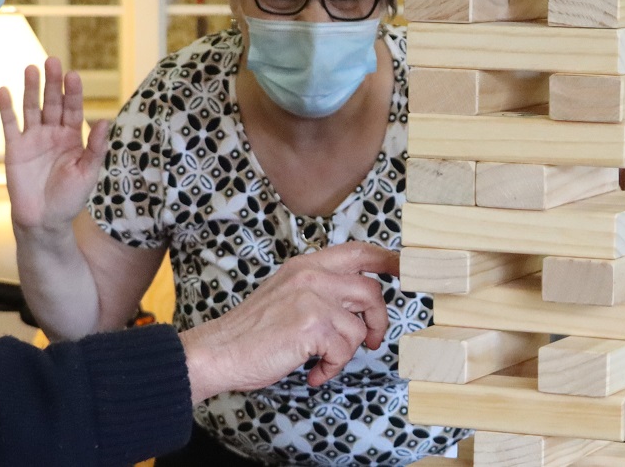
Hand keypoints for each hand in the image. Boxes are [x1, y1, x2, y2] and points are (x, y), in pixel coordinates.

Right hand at [0, 57, 109, 235]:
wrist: (44, 221)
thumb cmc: (69, 199)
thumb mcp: (88, 174)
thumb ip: (96, 148)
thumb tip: (106, 121)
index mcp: (72, 137)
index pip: (73, 109)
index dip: (73, 93)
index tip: (73, 76)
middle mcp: (52, 133)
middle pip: (52, 102)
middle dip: (52, 83)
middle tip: (52, 61)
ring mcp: (33, 139)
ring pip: (31, 108)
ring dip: (31, 89)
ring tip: (31, 68)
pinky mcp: (14, 148)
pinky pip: (10, 124)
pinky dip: (6, 108)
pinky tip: (5, 90)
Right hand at [178, 242, 399, 403]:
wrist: (220, 350)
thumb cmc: (250, 332)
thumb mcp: (285, 295)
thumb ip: (318, 290)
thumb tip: (354, 307)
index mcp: (305, 265)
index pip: (357, 252)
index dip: (387, 260)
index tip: (404, 269)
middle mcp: (311, 275)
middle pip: (370, 291)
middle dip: (377, 321)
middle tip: (370, 340)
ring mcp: (312, 298)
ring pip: (358, 328)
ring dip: (344, 353)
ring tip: (321, 361)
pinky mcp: (312, 325)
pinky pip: (344, 351)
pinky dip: (331, 368)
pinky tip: (312, 371)